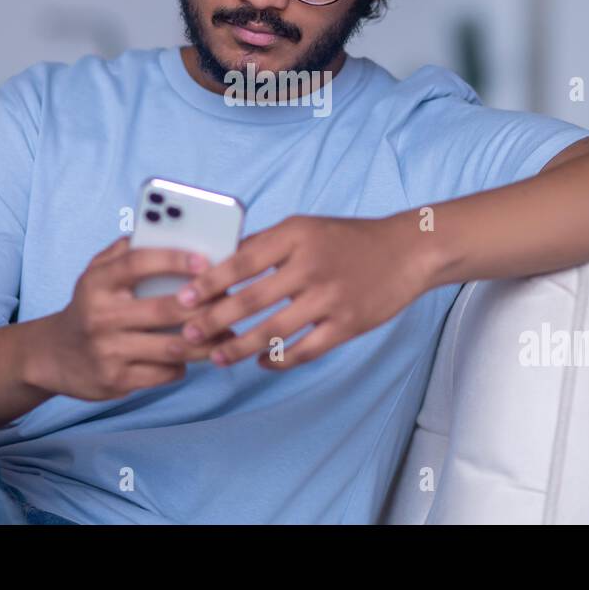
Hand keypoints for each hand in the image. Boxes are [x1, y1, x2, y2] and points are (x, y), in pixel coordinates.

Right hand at [21, 237, 236, 400]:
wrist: (53, 356)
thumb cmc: (90, 305)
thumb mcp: (97, 273)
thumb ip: (126, 250)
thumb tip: (169, 230)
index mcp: (97, 282)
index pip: (138, 263)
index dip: (174, 259)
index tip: (206, 260)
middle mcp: (100, 316)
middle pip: (166, 309)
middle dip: (206, 306)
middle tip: (231, 301)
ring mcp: (107, 351)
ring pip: (174, 347)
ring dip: (206, 341)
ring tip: (226, 333)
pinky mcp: (116, 381)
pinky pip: (166, 372)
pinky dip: (184, 364)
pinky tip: (190, 355)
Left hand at [176, 214, 432, 369]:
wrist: (407, 251)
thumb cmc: (348, 238)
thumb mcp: (305, 227)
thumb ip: (265, 245)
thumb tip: (217, 263)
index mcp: (296, 235)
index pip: (241, 260)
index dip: (208, 282)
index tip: (182, 298)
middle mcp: (311, 265)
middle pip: (251, 300)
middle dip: (214, 321)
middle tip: (188, 333)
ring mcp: (331, 297)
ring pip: (274, 331)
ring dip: (239, 348)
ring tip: (217, 356)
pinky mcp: (348, 324)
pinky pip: (305, 350)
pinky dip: (279, 360)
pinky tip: (261, 362)